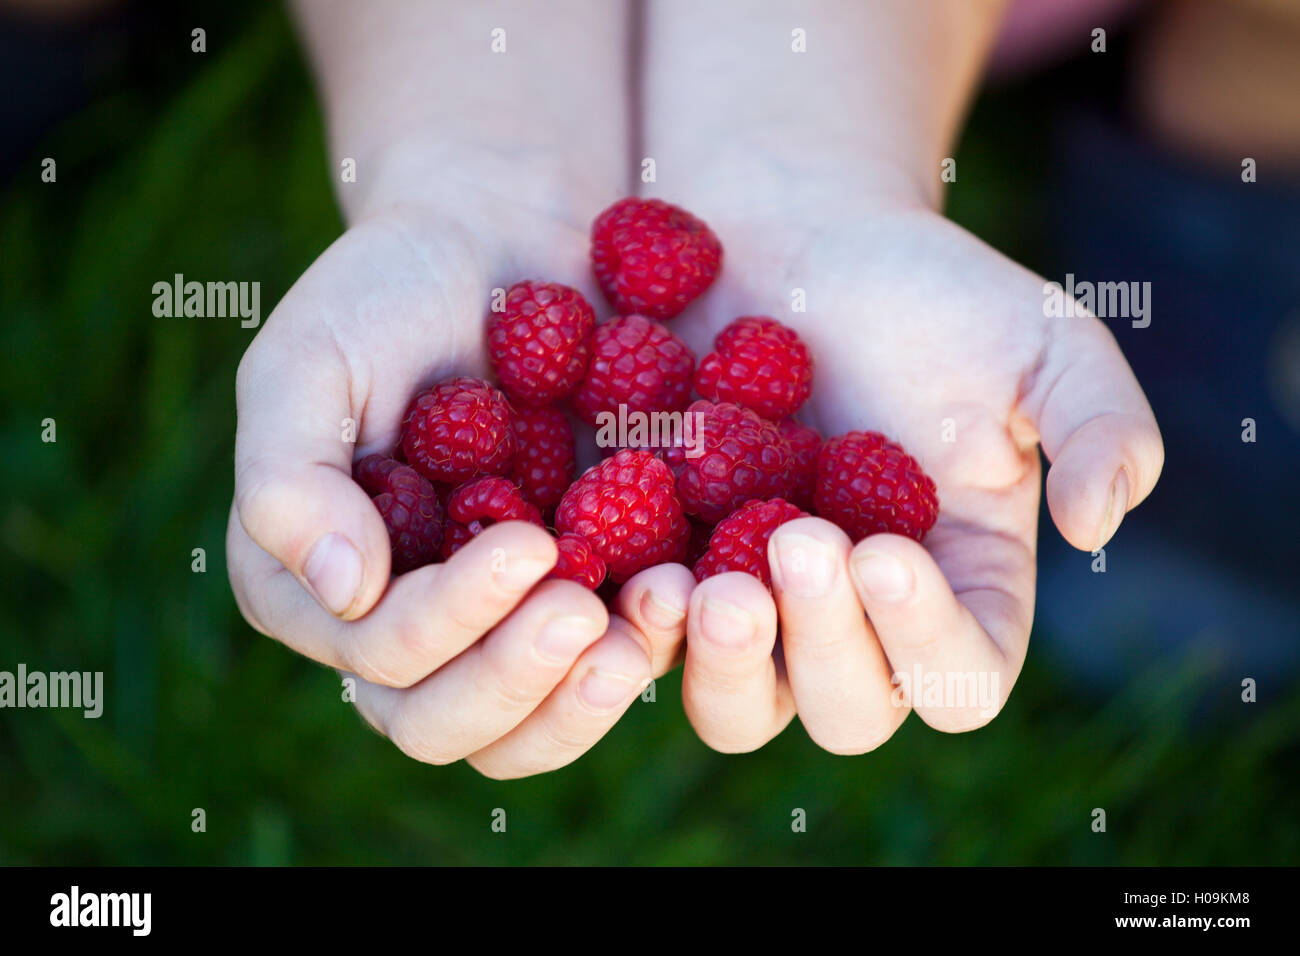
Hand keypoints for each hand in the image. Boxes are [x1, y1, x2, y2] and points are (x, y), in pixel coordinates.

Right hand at [227, 201, 693, 777]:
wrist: (500, 243)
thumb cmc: (389, 292)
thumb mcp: (311, 362)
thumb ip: (290, 478)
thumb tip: (343, 595)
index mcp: (319, 589)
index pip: (377, 656)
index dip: (447, 623)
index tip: (528, 545)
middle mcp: (404, 627)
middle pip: (446, 723)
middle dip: (517, 682)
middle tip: (585, 617)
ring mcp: (495, 624)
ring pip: (529, 724)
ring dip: (587, 696)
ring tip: (653, 618)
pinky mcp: (581, 597)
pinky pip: (606, 663)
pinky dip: (650, 648)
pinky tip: (693, 598)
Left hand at [668, 203, 1163, 752]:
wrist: (792, 240)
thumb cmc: (928, 289)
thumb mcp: (1042, 342)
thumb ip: (1100, 428)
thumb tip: (1097, 526)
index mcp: (957, 590)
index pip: (960, 676)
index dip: (926, 641)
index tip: (883, 548)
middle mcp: (855, 624)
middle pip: (847, 710)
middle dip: (821, 645)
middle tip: (794, 543)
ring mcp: (757, 608)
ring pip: (738, 709)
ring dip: (722, 666)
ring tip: (698, 582)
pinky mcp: (671, 572)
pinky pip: (649, 642)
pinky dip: (639, 625)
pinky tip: (626, 563)